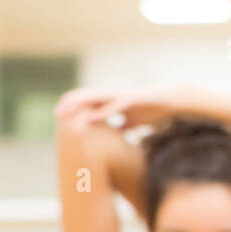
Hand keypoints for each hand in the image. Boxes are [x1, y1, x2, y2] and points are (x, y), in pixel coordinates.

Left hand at [54, 87, 186, 131]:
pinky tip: (90, 120)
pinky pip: (113, 106)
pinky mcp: (132, 98)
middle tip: (56, 114)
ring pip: (96, 98)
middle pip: (86, 97)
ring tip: (66, 113)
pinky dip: (101, 113)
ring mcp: (122, 95)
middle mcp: (114, 95)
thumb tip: (115, 137)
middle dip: (70, 104)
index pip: (87, 101)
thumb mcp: (134, 122)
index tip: (59, 116)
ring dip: (80, 105)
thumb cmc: (153, 110)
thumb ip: (122, 127)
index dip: (73, 107)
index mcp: (113, 100)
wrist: (173, 102)